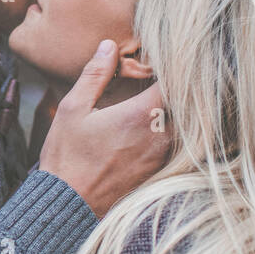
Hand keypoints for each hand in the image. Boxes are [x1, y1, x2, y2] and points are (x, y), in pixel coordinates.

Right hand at [39, 38, 171, 216]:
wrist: (67, 207)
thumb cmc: (67, 157)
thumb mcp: (73, 109)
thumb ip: (95, 75)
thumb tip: (109, 46)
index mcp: (142, 114)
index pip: (178, 80)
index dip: (175, 65)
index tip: (164, 58)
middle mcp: (161, 135)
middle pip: (187, 102)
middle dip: (180, 86)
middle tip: (169, 74)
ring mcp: (163, 156)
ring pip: (185, 124)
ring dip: (178, 110)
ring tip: (162, 98)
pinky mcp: (160, 172)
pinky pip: (177, 144)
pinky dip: (173, 131)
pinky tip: (155, 126)